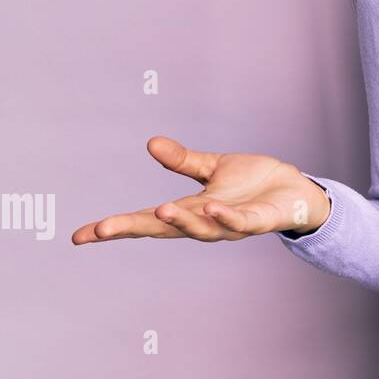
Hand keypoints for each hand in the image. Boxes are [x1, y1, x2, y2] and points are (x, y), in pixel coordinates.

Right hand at [71, 136, 330, 243]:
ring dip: (180, 221)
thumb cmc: (255, 184)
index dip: (115, 228)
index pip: (146, 221)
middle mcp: (205, 223)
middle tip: (102, 229)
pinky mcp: (259, 221)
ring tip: (158, 210)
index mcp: (190, 211)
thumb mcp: (213, 168)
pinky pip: (239, 222)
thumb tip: (151, 143)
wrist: (298, 192)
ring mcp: (231, 226)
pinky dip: (224, 217)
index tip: (80, 236)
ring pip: (200, 230)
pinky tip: (211, 207)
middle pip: (163, 229)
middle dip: (132, 229)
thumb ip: (183, 161)